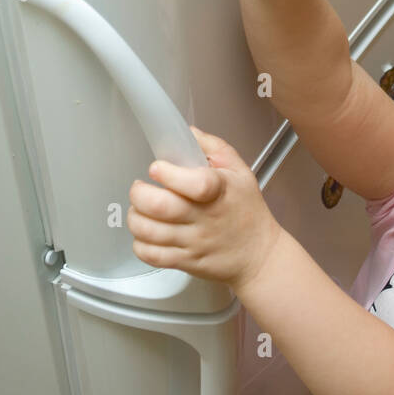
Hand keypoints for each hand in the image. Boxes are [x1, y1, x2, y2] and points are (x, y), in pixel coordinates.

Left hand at [127, 127, 281, 291]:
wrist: (258, 254)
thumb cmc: (247, 211)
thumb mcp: (240, 172)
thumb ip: (214, 147)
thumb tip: (188, 133)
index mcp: (219, 192)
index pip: (195, 184)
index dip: (169, 174)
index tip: (157, 168)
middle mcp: (204, 218)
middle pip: (161, 208)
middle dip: (139, 194)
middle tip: (139, 188)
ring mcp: (194, 242)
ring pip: (150, 232)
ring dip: (135, 218)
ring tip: (139, 210)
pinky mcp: (185, 261)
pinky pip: (152, 256)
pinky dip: (140, 244)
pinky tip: (145, 233)